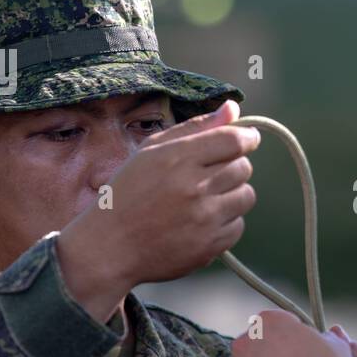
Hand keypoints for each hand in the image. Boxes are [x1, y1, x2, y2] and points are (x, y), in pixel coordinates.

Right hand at [58, 99, 259, 319]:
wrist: (109, 248)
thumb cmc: (128, 194)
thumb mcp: (151, 152)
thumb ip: (195, 127)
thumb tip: (233, 108)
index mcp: (176, 158)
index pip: (234, 140)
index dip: (247, 137)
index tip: (247, 139)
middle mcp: (193, 187)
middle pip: (243, 167)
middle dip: (233, 167)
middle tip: (209, 176)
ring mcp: (203, 219)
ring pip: (246, 196)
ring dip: (232, 195)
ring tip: (203, 200)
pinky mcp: (209, 246)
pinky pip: (238, 226)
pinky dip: (225, 223)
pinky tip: (200, 223)